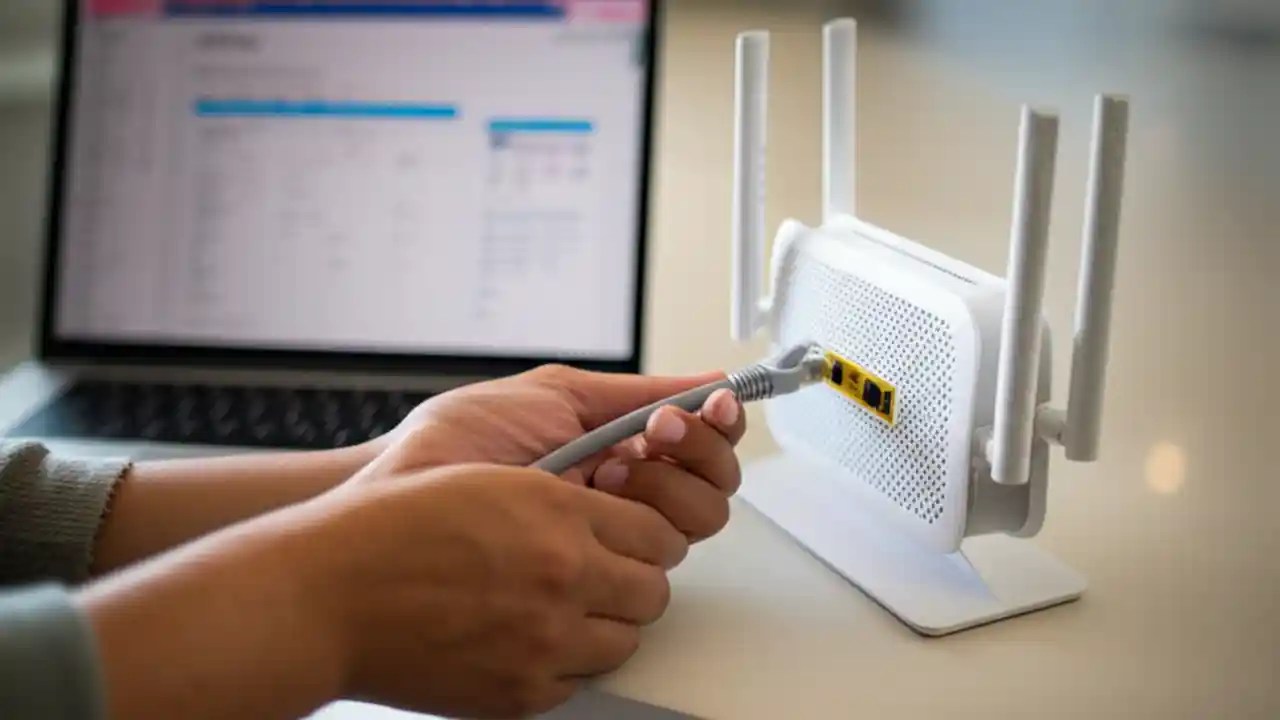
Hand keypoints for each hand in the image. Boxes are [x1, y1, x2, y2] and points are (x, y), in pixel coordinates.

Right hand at [299, 463, 688, 717]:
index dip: (649, 536)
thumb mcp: (490, 481)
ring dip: (605, 625)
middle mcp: (564, 575)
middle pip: (653, 591)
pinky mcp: (520, 691)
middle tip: (605, 577)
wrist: (329, 595)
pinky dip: (564, 664)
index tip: (634, 539)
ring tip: (564, 611)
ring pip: (625, 641)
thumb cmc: (394, 527)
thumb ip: (563, 501)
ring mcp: (545, 640)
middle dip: (635, 582)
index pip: (659, 533)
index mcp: (559, 513)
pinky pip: (578, 680)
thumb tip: (612, 521)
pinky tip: (529, 640)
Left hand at [371, 365, 747, 540]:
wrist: (403, 489)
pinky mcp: (591, 585)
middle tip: (644, 436)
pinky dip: (636, 526)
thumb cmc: (458, 441)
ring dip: (662, 488)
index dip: (717, 427)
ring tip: (606, 468)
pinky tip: (593, 503)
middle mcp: (623, 500)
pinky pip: (650, 569)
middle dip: (692, 455)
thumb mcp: (552, 395)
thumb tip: (711, 379)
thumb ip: (636, 392)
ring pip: (691, 529)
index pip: (703, 447)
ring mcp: (607, 542)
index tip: (707, 408)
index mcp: (621, 449)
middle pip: (712, 490)